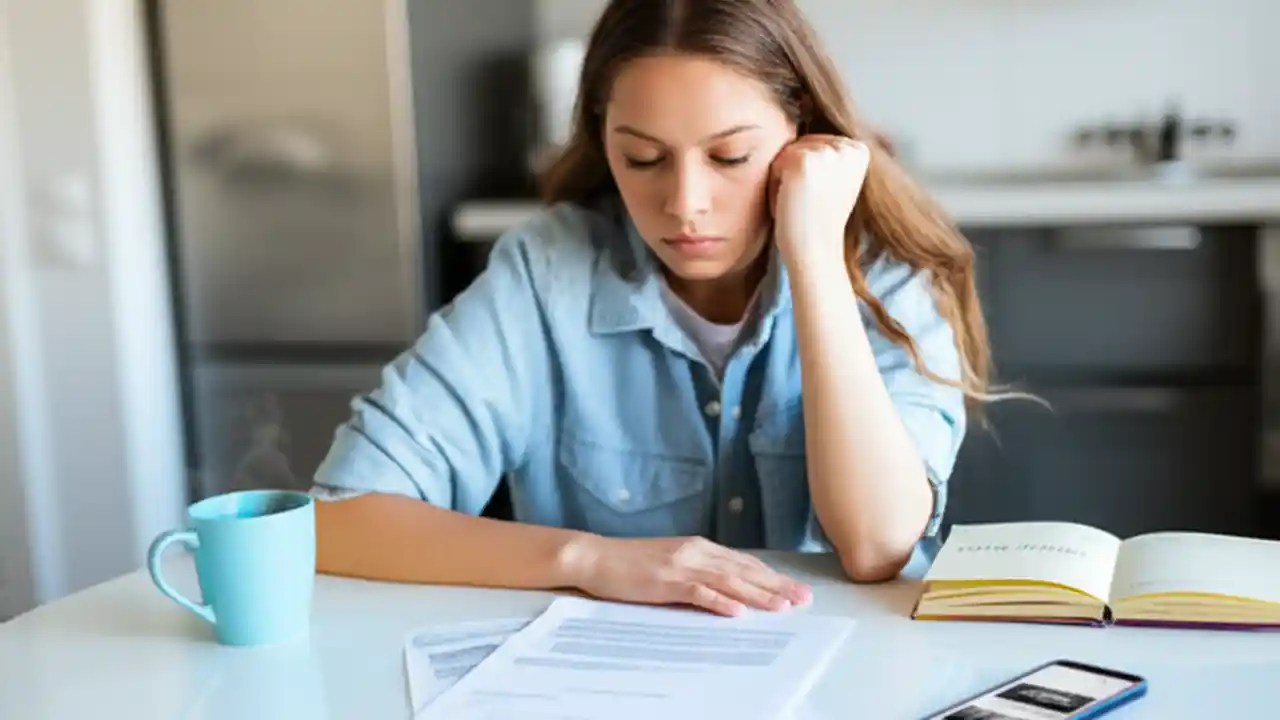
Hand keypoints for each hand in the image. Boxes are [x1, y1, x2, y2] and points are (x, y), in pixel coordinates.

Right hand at [559, 535, 812, 616]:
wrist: (597, 557)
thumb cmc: (631, 563)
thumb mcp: (671, 561)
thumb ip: (698, 570)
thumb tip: (727, 587)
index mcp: (699, 547)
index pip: (744, 563)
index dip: (772, 576)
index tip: (795, 588)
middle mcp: (695, 551)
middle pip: (743, 571)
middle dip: (776, 586)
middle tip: (803, 598)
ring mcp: (680, 565)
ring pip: (728, 581)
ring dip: (757, 595)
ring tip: (781, 607)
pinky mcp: (664, 580)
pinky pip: (698, 592)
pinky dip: (719, 601)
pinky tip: (737, 611)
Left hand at [769, 134, 870, 267]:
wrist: (816, 253)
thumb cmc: (818, 222)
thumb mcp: (835, 181)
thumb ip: (829, 156)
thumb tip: (806, 124)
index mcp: (860, 149)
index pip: (815, 143)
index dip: (811, 174)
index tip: (821, 199)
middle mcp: (847, 147)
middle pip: (800, 144)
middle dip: (796, 174)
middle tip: (809, 204)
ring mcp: (825, 152)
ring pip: (786, 153)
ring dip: (785, 181)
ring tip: (801, 204)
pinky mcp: (803, 161)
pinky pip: (774, 163)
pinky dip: (775, 186)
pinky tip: (791, 204)